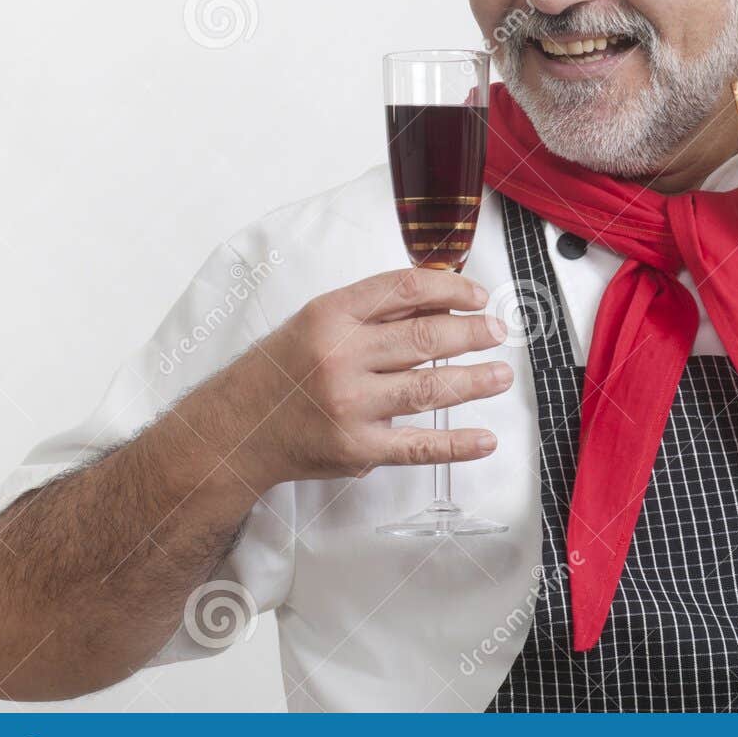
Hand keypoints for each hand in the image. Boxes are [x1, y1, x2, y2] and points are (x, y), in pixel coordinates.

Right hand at [203, 268, 512, 491]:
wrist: (237, 428)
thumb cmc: (283, 369)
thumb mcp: (317, 321)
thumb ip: (374, 310)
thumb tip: (441, 298)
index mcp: (331, 315)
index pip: (403, 289)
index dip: (450, 287)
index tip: (477, 294)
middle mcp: (340, 357)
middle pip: (425, 337)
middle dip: (473, 333)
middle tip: (498, 332)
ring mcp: (350, 406)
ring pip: (429, 388)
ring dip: (474, 381)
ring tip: (501, 375)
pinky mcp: (356, 449)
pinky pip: (417, 446)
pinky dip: (456, 444)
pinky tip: (485, 439)